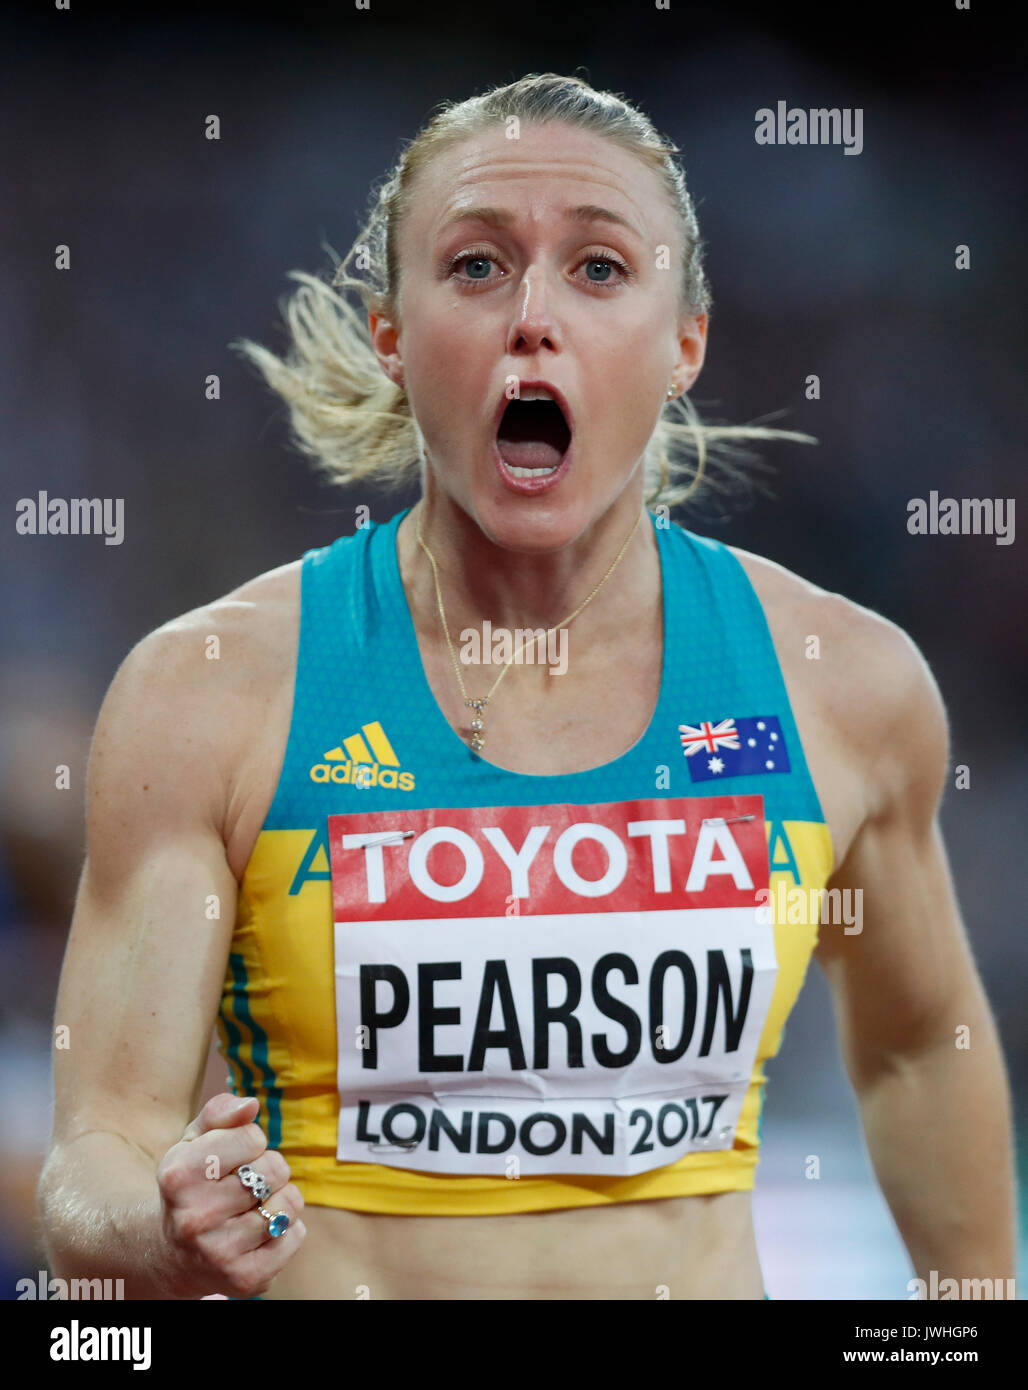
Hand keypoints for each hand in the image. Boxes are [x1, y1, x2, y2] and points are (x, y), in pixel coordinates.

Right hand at [155, 1093, 305, 1298]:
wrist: (171, 1253)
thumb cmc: (192, 1183)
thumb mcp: (194, 1141)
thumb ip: (220, 1112)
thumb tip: (250, 1105)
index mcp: (179, 1175)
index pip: (252, 1136)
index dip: (250, 1142)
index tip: (232, 1157)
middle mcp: (195, 1216)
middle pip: (275, 1169)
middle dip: (268, 1169)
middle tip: (245, 1184)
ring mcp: (219, 1252)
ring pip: (289, 1204)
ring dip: (280, 1199)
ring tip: (254, 1206)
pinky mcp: (243, 1280)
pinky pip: (295, 1236)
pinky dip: (288, 1230)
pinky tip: (261, 1233)